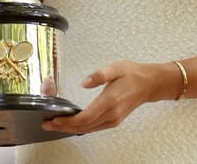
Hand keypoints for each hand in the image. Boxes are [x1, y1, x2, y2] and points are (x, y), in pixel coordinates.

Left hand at [42, 60, 181, 134]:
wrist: (149, 84)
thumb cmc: (133, 75)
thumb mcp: (116, 68)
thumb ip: (99, 75)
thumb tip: (84, 82)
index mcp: (110, 101)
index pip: (85, 117)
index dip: (68, 121)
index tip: (55, 119)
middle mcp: (111, 114)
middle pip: (84, 126)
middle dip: (63, 127)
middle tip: (47, 124)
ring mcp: (113, 119)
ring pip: (88, 129)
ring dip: (70, 129)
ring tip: (55, 125)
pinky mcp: (114, 120)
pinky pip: (94, 128)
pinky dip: (81, 128)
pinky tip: (73, 125)